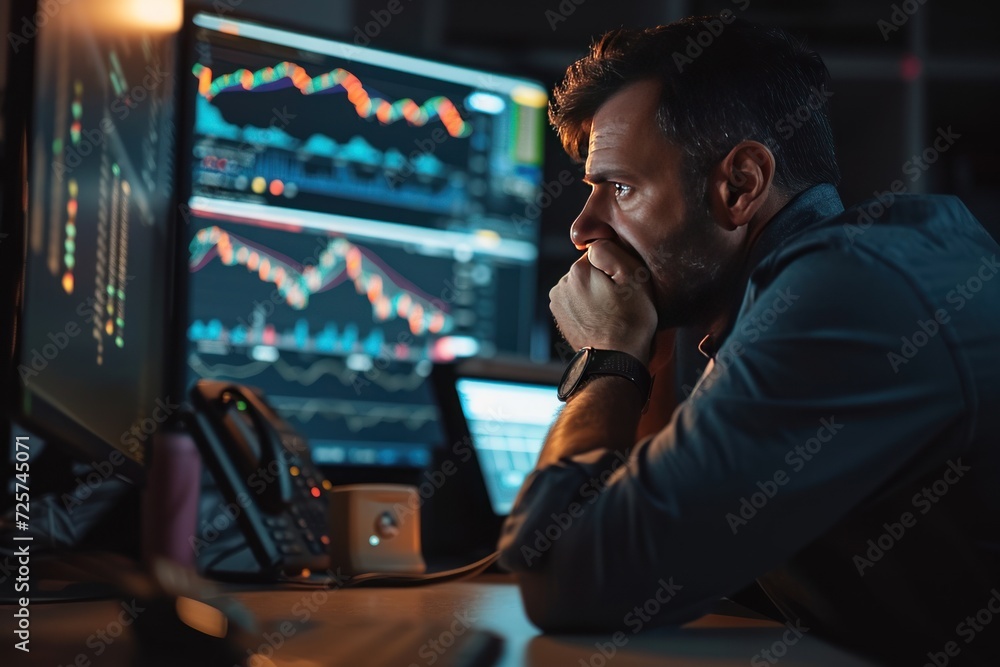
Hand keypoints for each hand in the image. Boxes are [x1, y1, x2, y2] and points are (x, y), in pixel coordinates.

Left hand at [549, 240, 657, 364]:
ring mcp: (558, 302)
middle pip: (589, 270)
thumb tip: (595, 243)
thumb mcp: (634, 278)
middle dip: (604, 280)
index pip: (600, 253)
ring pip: (583, 286)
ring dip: (596, 294)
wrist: (616, 361)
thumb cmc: (631, 321)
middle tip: (621, 302)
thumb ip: (611, 251)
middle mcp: (561, 284)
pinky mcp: (560, 317)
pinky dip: (588, 307)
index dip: (616, 268)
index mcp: (578, 270)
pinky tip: (601, 320)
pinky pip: (577, 301)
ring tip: (611, 313)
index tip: (625, 286)